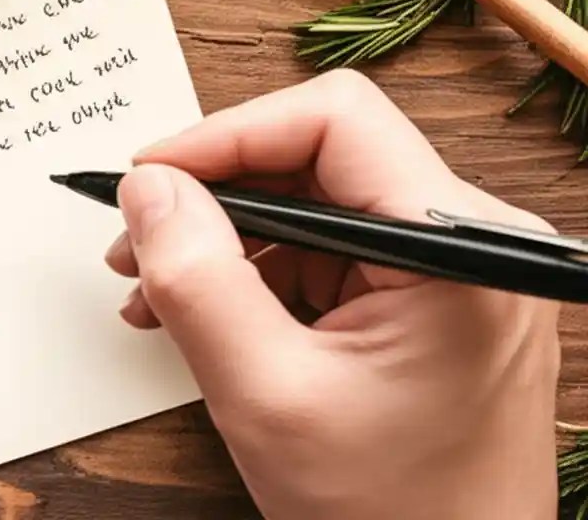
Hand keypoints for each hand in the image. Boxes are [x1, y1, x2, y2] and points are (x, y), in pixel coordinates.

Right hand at [107, 70, 560, 519]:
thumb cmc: (389, 516)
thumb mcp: (267, 396)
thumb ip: (199, 280)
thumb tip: (148, 187)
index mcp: (456, 249)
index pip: (334, 121)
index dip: (226, 136)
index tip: (150, 177)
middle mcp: (466, 241)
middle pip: (317, 158)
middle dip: (213, 194)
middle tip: (135, 240)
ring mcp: (448, 270)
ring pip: (312, 203)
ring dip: (224, 238)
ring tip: (153, 290)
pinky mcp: (424, 299)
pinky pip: (325, 252)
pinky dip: (254, 273)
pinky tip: (200, 312)